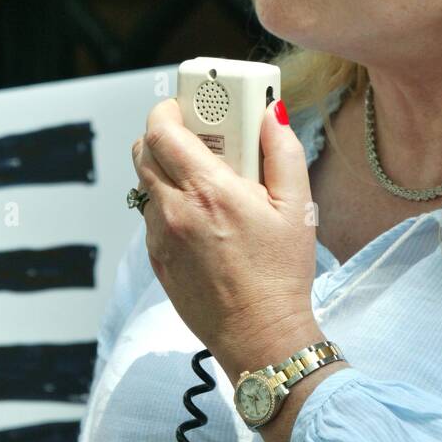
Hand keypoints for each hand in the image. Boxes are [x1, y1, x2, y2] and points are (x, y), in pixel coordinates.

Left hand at [131, 98, 316, 359]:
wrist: (259, 335)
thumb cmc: (281, 273)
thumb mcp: (298, 206)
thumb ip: (282, 151)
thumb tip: (270, 115)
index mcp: (208, 190)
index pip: (162, 131)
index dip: (168, 109)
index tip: (186, 105)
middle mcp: (175, 210)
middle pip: (144, 150)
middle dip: (165, 133)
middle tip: (197, 135)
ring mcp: (161, 236)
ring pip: (144, 182)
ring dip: (166, 168)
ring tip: (204, 177)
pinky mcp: (157, 258)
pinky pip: (151, 214)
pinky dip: (168, 201)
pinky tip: (202, 214)